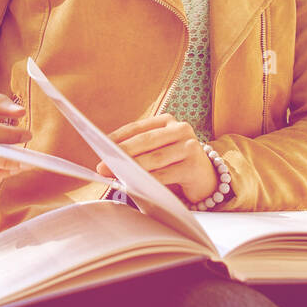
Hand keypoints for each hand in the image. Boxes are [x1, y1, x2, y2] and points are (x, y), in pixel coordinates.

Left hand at [95, 113, 218, 202]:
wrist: (206, 180)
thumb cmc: (173, 164)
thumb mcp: (157, 152)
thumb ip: (138, 152)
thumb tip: (108, 160)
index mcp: (168, 121)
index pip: (137, 128)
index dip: (117, 137)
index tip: (100, 145)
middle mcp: (181, 129)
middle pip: (145, 141)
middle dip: (121, 154)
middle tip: (103, 165)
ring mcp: (190, 146)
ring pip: (155, 158)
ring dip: (132, 168)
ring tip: (115, 175)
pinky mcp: (194, 166)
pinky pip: (166, 175)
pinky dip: (149, 181)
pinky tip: (136, 185)